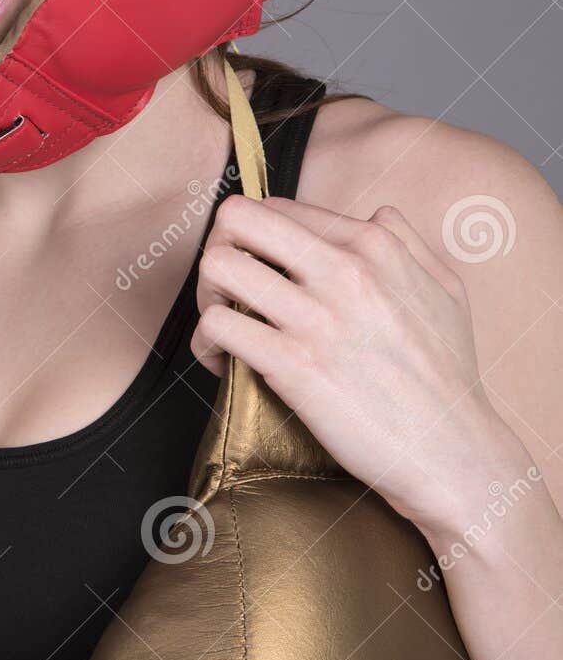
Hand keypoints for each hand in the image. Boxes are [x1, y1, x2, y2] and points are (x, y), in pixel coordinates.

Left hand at [191, 194, 507, 537]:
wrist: (453, 451)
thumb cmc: (449, 378)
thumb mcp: (446, 290)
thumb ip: (409, 242)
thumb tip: (376, 213)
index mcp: (375, 245)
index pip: (279, 208)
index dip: (256, 238)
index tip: (258, 272)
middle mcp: (344, 270)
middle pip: (237, 219)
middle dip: (218, 248)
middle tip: (227, 288)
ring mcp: (318, 317)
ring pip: (219, 267)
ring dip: (207, 295)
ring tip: (223, 324)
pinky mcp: (294, 365)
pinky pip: (219, 326)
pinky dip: (206, 342)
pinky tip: (223, 361)